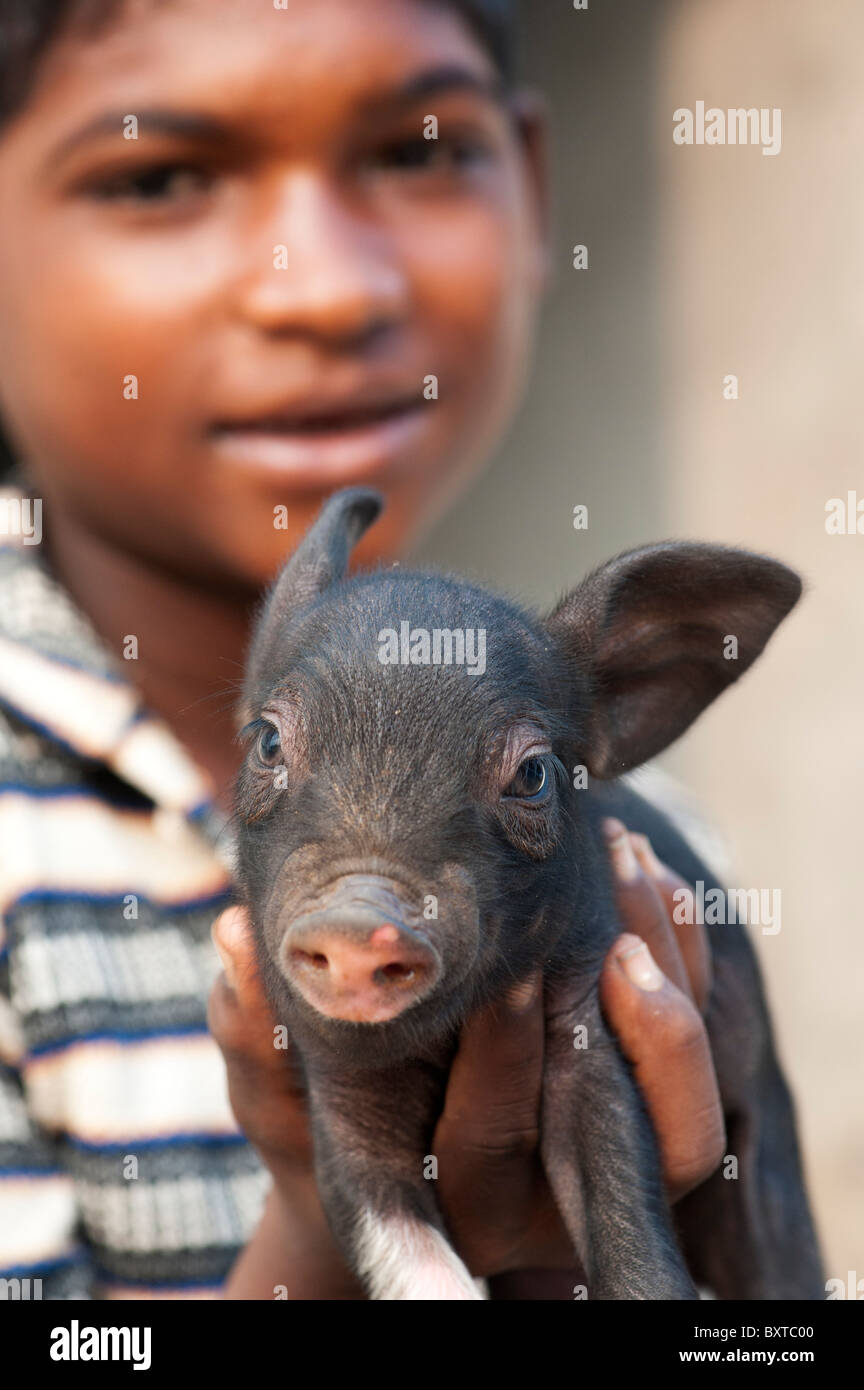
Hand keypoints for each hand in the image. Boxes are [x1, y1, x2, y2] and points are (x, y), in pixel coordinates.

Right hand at [209, 820, 724, 1294]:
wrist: (395, 1151)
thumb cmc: (324, 1117)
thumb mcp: (276, 1087)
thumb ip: (250, 1028)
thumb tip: (236, 937)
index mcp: (453, 1201)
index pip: (492, 1139)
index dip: (507, 1056)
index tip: (507, 967)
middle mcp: (548, 1195)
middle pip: (624, 1120)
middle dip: (619, 1001)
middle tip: (603, 881)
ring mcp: (603, 1152)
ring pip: (682, 1089)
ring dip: (665, 959)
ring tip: (627, 853)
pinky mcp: (640, 1098)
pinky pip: (693, 1040)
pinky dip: (683, 951)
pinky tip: (647, 869)